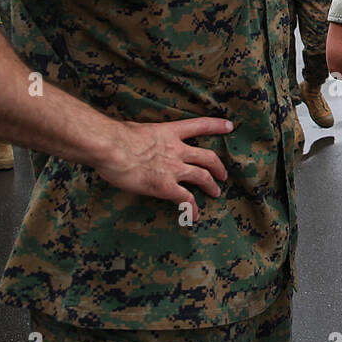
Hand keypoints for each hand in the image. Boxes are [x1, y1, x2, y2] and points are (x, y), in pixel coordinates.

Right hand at [95, 117, 233, 217]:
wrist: (112, 149)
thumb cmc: (116, 136)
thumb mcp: (135, 128)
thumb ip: (143, 135)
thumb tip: (134, 137)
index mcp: (169, 132)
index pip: (200, 126)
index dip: (217, 126)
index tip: (230, 126)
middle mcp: (177, 150)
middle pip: (207, 157)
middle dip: (218, 166)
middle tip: (223, 174)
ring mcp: (174, 169)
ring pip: (203, 177)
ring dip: (211, 186)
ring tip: (216, 193)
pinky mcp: (166, 187)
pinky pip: (186, 199)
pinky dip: (193, 208)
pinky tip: (195, 215)